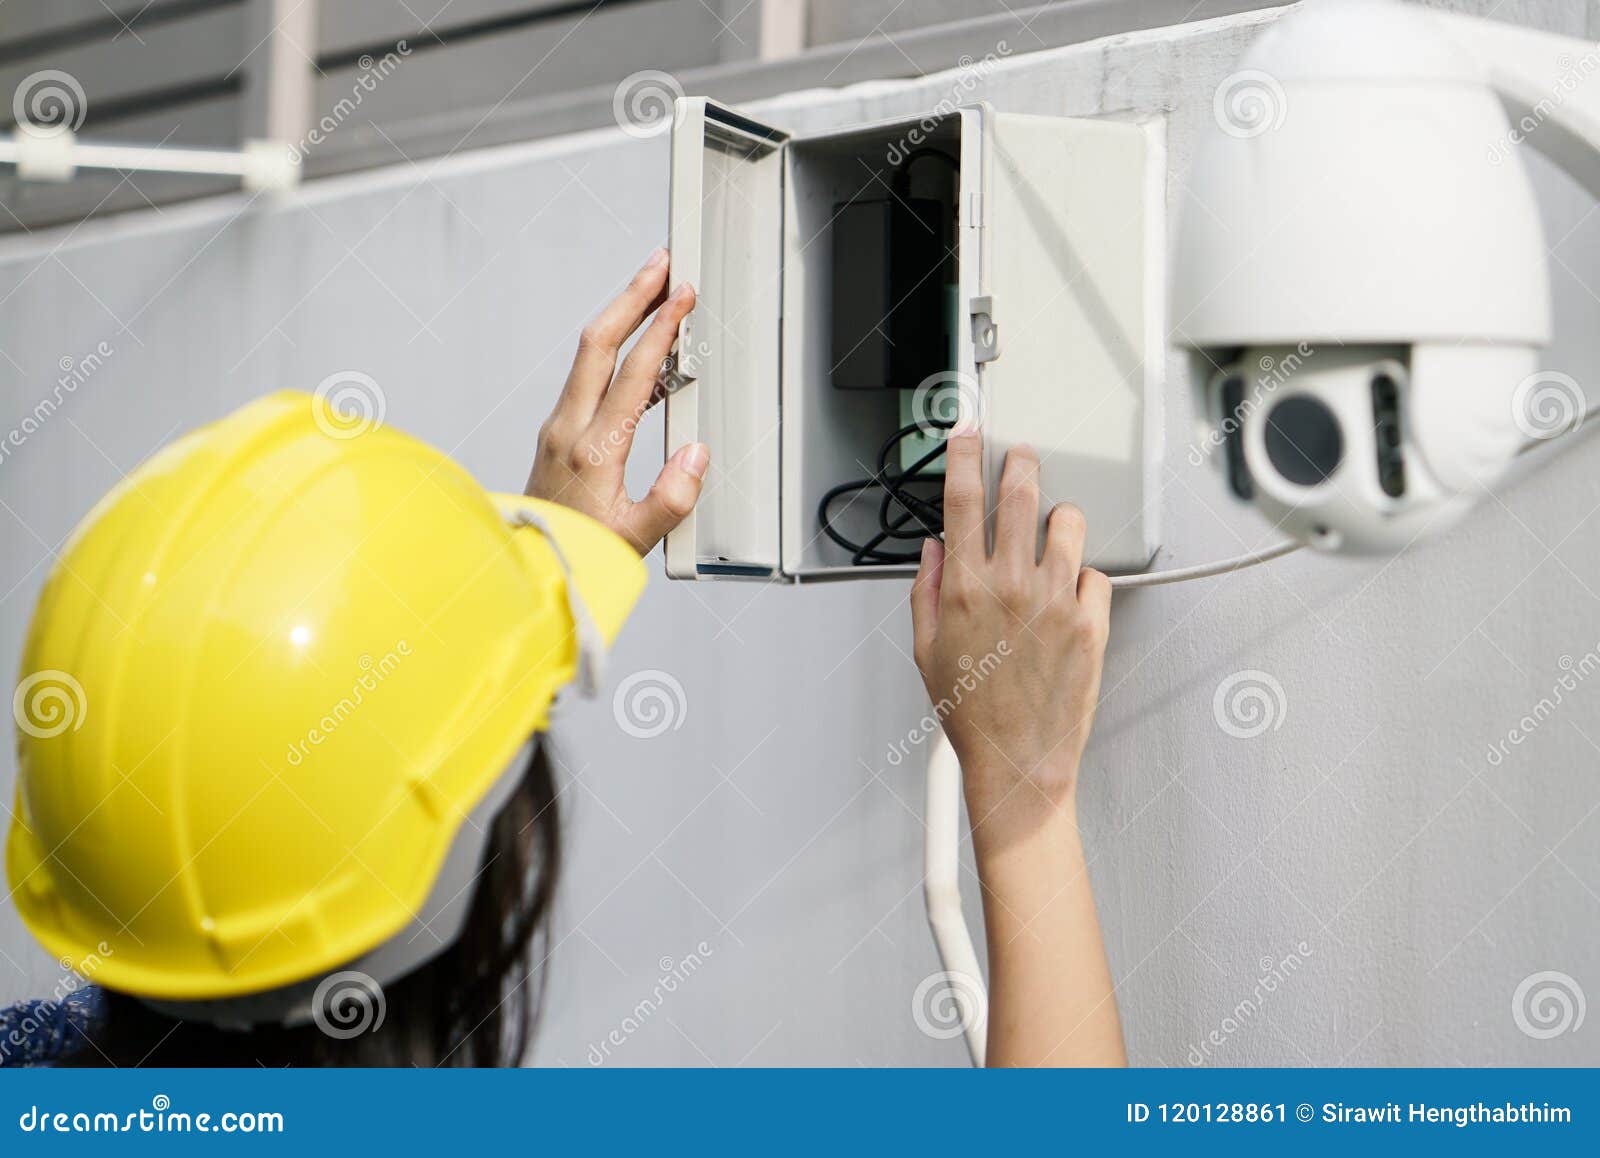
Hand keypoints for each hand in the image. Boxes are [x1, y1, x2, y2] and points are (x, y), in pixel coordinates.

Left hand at [525, 248, 708, 554]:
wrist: (529, 569)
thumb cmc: (580, 555)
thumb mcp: (637, 538)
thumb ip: (673, 498)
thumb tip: (696, 456)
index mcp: (592, 450)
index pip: (631, 373)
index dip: (660, 329)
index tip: (681, 298)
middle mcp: (567, 429)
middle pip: (597, 342)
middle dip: (631, 296)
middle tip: (660, 263)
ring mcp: (557, 428)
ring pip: (587, 355)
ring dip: (619, 317)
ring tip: (651, 292)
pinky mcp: (555, 434)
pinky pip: (586, 378)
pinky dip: (613, 351)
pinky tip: (640, 355)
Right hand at [909, 435, 1111, 846]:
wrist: (1020, 761)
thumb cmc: (972, 713)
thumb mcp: (927, 651)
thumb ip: (926, 591)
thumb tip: (932, 549)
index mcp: (965, 588)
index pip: (962, 499)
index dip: (964, 456)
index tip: (969, 435)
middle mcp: (1013, 586)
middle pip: (1021, 493)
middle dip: (1021, 462)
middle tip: (1023, 456)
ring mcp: (1056, 601)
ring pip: (1068, 524)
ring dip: (1059, 518)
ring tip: (1052, 535)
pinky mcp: (1091, 622)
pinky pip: (1095, 574)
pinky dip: (1082, 577)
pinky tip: (1067, 596)